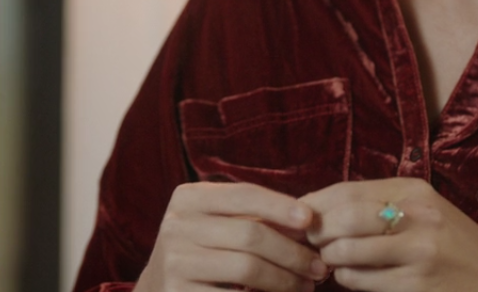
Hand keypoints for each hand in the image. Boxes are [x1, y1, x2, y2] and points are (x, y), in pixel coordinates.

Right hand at [137, 182, 329, 291]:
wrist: (158, 287)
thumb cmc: (202, 250)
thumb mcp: (216, 223)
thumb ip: (251, 217)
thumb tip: (307, 222)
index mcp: (188, 198)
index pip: (243, 194)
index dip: (280, 205)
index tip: (310, 220)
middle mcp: (177, 225)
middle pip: (250, 234)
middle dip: (292, 252)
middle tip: (318, 268)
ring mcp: (176, 262)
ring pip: (246, 267)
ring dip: (284, 279)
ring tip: (305, 286)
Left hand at [300, 178, 477, 291]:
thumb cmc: (454, 247)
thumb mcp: (424, 212)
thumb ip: (378, 205)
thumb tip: (317, 207)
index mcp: (413, 190)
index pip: (346, 191)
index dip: (315, 205)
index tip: (301, 219)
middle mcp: (416, 214)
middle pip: (342, 217)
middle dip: (317, 233)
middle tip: (310, 244)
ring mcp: (418, 250)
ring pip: (347, 250)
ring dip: (329, 259)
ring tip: (329, 262)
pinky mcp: (416, 283)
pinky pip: (362, 280)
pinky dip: (347, 279)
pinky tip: (351, 278)